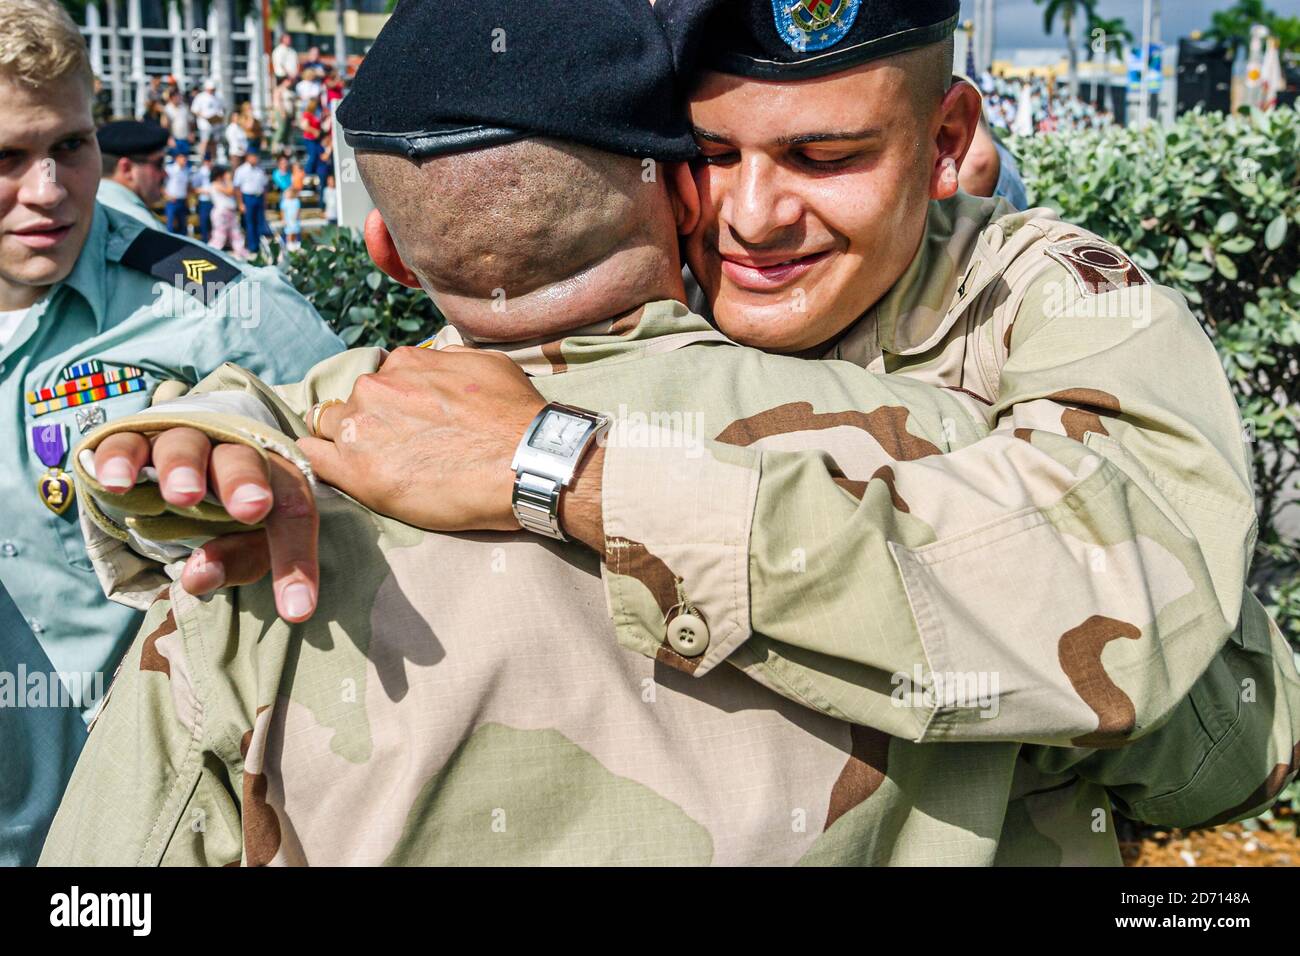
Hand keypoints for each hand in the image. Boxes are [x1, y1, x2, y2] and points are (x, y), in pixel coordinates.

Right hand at [92, 428, 318, 621]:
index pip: (293, 510)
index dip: (296, 558)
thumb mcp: (247, 539)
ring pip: (186, 445)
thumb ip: (237, 560)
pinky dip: (120, 460)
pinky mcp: (134, 440)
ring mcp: (183, 440)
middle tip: (252, 508)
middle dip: (246, 483)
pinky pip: (126, 444)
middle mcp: (232, 449)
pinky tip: (116, 482)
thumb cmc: (228, 509)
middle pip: (244, 460)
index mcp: (274, 475)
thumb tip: (195, 579)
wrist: (186, 457)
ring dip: (184, 468)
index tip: (296, 608)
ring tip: (182, 497)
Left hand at [301, 345, 546, 531]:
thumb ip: (450, 360)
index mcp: (404, 363)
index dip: (393, 405)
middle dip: (369, 423)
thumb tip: (437, 363)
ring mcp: (362, 428)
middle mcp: (375, 388)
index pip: (382, 381)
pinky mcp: (356, 471)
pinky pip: (313, 459)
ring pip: (330, 430)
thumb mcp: (488, 365)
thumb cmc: (516, 417)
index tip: (408, 425)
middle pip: (353, 404)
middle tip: (398, 451)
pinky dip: (316, 461)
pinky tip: (327, 470)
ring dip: (345, 443)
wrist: (525, 462)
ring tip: (376, 467)